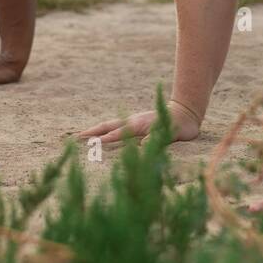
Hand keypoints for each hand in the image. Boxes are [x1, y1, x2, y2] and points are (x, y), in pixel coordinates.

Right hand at [78, 101, 201, 147]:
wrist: (185, 114)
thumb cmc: (178, 125)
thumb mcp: (169, 133)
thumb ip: (155, 139)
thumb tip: (140, 148)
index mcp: (137, 125)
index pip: (116, 134)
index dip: (103, 140)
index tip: (89, 144)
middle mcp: (132, 123)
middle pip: (107, 127)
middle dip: (92, 132)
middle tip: (76, 137)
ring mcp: (134, 123)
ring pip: (111, 126)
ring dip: (98, 131)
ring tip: (85, 136)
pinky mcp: (139, 126)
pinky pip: (119, 129)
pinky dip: (108, 132)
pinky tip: (105, 136)